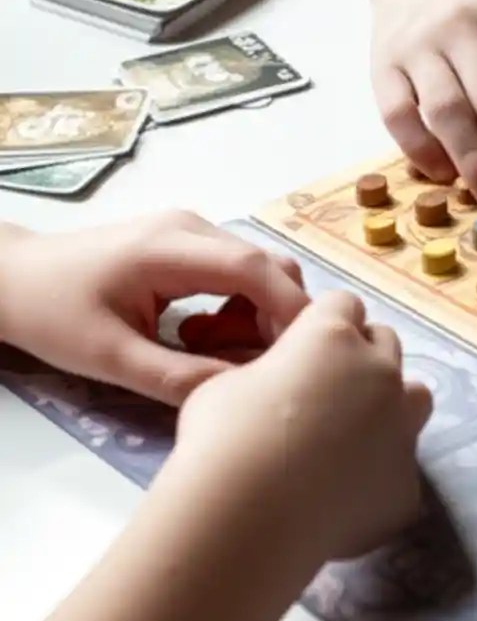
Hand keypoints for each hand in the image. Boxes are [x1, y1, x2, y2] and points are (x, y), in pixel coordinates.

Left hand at [0, 212, 308, 405]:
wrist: (12, 278)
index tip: (304, 356)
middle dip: (280, 317)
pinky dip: (242, 305)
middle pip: (271, 265)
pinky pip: (241, 271)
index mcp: (170, 248)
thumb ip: (178, 378)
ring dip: (259, 313)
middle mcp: (192, 228)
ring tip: (217, 349)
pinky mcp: (190, 242)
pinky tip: (205, 332)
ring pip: (262, 269)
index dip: (289, 311)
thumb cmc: (53, 314)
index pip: (255, 269)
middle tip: (253, 363)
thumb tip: (242, 393)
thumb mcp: (109, 359)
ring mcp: (193, 230)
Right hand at [176, 291, 432, 559]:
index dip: (321, 324)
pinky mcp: (407, 482)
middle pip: (384, 344)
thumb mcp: (225, 385)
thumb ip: (267, 371)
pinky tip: (342, 495)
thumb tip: (276, 384)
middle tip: (322, 391)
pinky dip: (378, 472)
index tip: (303, 348)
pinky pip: (400, 465)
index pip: (342, 305)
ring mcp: (402, 426)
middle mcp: (379, 372)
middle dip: (360, 358)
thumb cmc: (221, 440)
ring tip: (350, 434)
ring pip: (415, 396)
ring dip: (390, 404)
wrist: (244, 519)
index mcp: (332, 336)